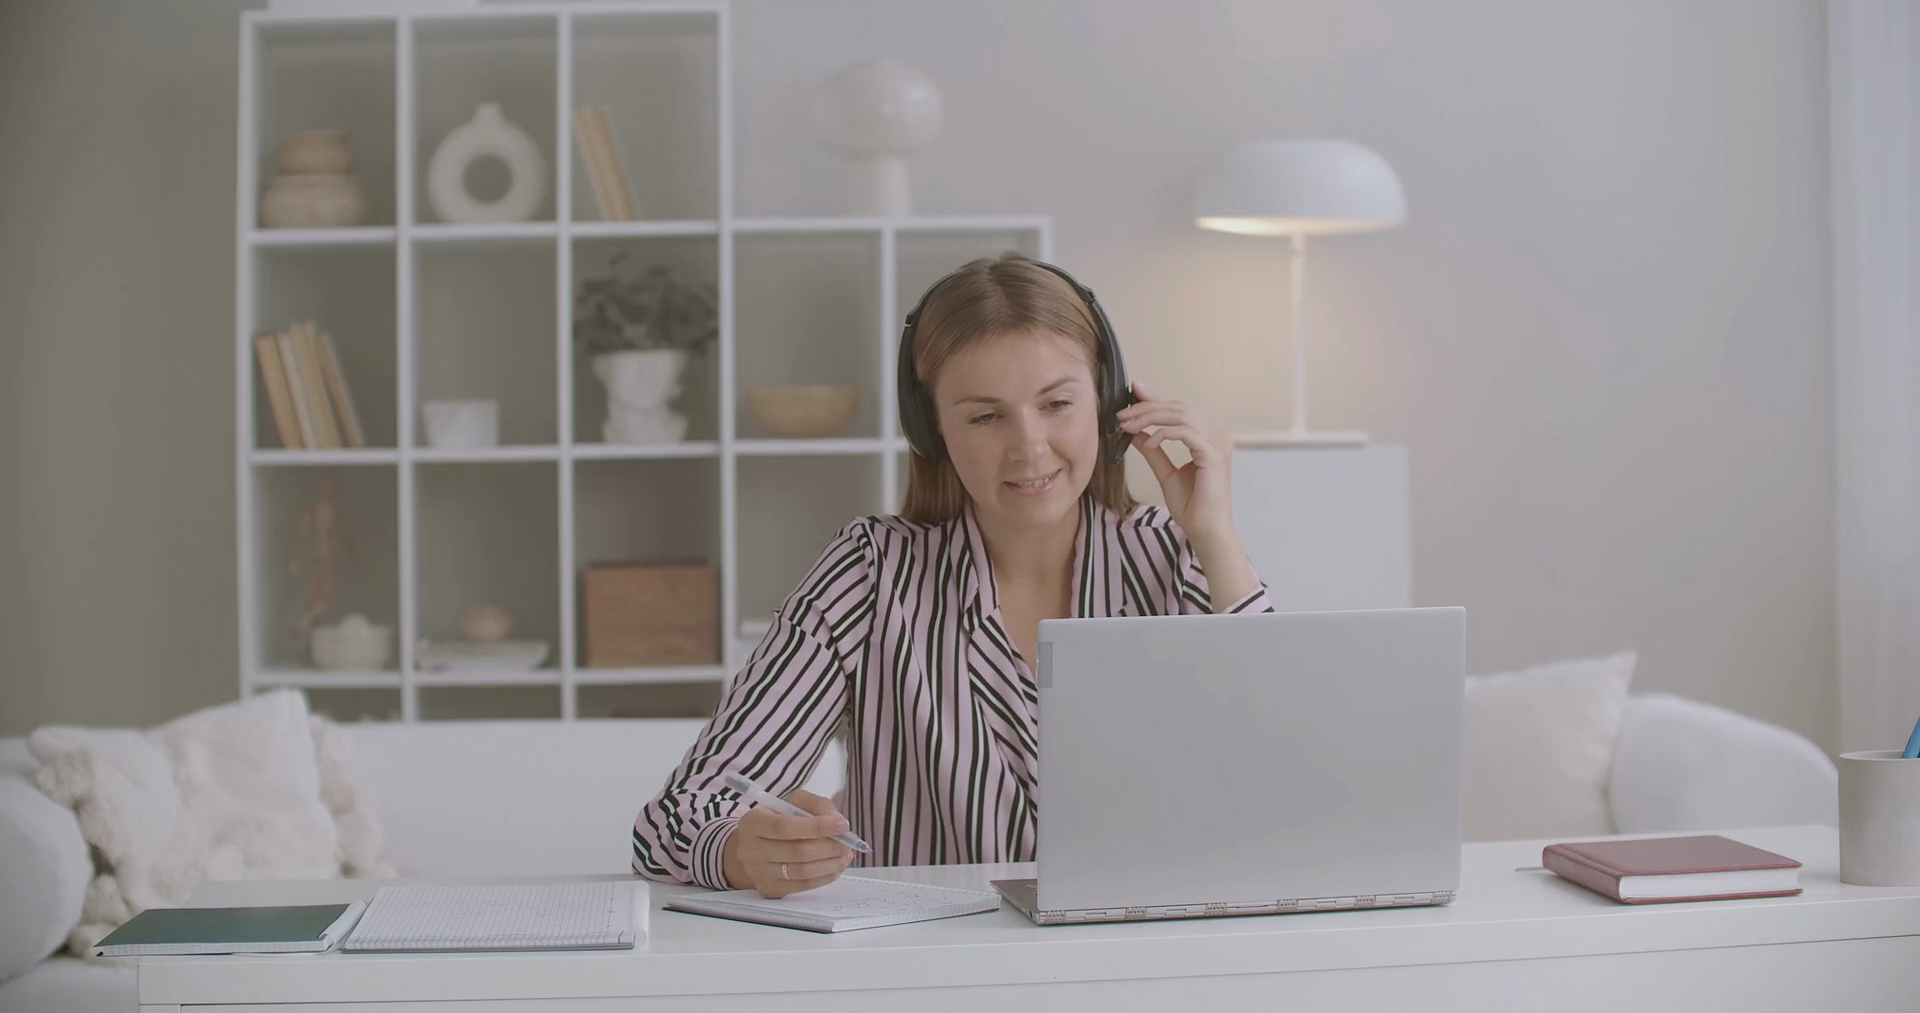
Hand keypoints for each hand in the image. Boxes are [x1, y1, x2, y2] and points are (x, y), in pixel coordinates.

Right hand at [720, 788, 853, 897]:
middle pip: (797, 851)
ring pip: (802, 871)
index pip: (785, 827)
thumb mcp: (791, 802)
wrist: (751, 848)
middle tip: (848, 842)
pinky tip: (835, 867)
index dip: (817, 827)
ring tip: (845, 855)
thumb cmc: (775, 820)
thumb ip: (815, 805)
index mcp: (754, 822)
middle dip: (829, 847)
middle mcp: (752, 850)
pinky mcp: (770, 889)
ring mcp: (760, 873)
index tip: (842, 824)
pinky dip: (824, 877)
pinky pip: (802, 886)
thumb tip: (836, 819)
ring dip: (830, 864)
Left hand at [1117, 382, 1233, 538]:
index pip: (1179, 410)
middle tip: (1122, 413)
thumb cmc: (1192, 507)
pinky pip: (1185, 432)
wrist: (1205, 530)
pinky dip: (1163, 433)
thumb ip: (1154, 451)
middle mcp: (1217, 435)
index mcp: (1208, 437)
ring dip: (1150, 417)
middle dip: (1147, 407)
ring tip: (1128, 425)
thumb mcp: (1166, 473)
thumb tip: (1137, 434)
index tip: (1134, 391)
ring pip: (1181, 415)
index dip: (1156, 398)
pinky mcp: (1214, 454)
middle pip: (1179, 408)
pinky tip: (1148, 441)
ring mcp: (1218, 442)